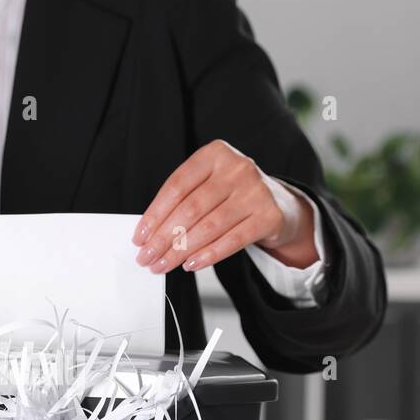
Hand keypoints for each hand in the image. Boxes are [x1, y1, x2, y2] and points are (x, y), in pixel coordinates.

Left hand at [132, 140, 316, 273]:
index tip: (139, 237)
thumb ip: (183, 201)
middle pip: (190, 209)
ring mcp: (256, 191)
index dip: (154, 215)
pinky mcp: (269, 216)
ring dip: (181, 251)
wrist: (280, 205)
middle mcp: (237, 168)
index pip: (176, 187)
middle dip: (163, 238)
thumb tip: (149, 234)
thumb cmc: (233, 196)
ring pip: (209, 227)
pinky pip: (232, 240)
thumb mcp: (209, 186)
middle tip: (146, 257)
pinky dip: (208, 255)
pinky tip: (191, 265)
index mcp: (215, 154)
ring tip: (163, 265)